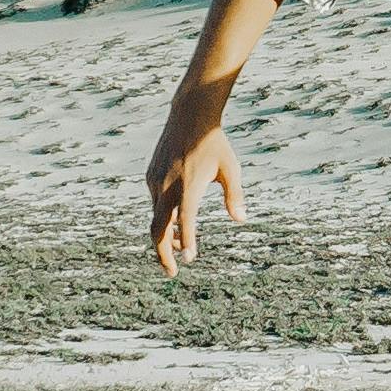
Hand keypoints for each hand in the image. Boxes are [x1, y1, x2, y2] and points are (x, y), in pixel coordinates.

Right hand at [147, 108, 244, 271]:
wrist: (189, 116)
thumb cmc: (214, 144)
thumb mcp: (230, 168)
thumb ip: (235, 195)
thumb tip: (241, 219)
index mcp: (189, 185)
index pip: (186, 219)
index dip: (187, 240)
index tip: (189, 259)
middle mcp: (167, 185)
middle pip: (158, 228)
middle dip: (162, 254)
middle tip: (172, 273)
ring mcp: (155, 181)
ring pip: (156, 218)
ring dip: (167, 236)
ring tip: (181, 247)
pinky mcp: (150, 177)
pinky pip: (155, 204)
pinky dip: (164, 218)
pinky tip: (177, 223)